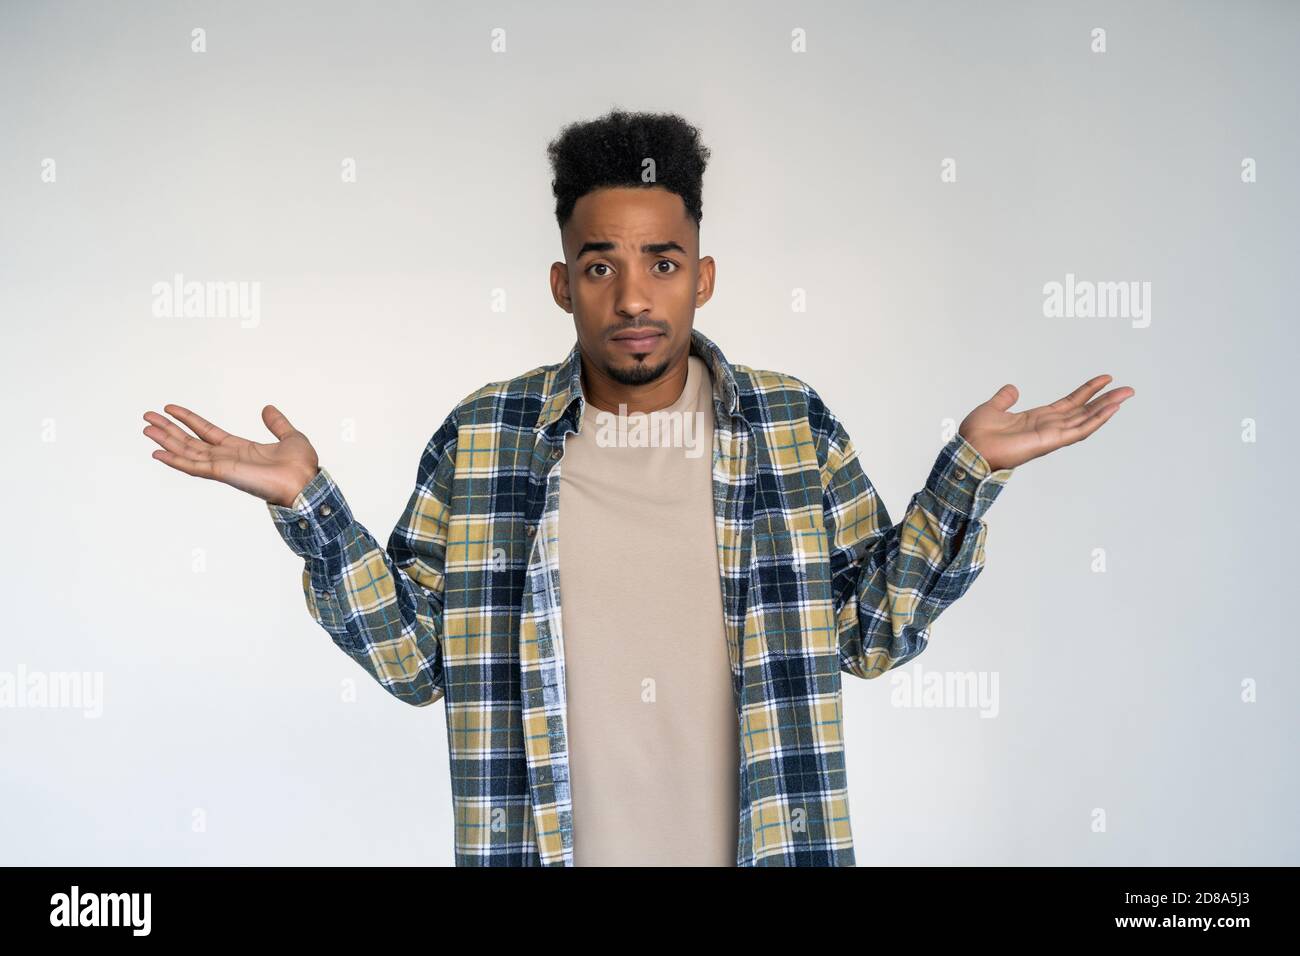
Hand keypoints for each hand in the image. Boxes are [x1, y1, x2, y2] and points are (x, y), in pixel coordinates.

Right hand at [143, 404, 320, 506]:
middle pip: (190, 441)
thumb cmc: (302, 467)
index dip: (189, 420)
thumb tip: (268, 408)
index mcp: (240, 449)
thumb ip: (277, 423)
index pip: (207, 431)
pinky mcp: (223, 474)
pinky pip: (194, 466)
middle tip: (147, 417)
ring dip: (166, 441)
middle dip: (169, 429)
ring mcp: (223, 467)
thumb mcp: (290, 436)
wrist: (307, 484)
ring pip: (187, 452)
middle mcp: (227, 458)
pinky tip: (157, 453)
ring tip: (146, 429)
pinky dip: (175, 460)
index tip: (171, 409)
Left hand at [957, 375, 1134, 471]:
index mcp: (1037, 419)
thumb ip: (1005, 399)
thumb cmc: (977, 435)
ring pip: (1086, 420)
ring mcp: (1050, 435)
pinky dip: (1095, 420)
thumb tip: (1013, 389)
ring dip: (1107, 408)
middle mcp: (1047, 427)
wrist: (968, 449)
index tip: (1104, 379)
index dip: (1086, 391)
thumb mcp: (993, 408)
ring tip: (1125, 395)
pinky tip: (1110, 410)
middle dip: (1105, 400)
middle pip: (1083, 411)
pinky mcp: (1049, 442)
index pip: (1069, 403)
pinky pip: (1077, 430)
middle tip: (1127, 389)